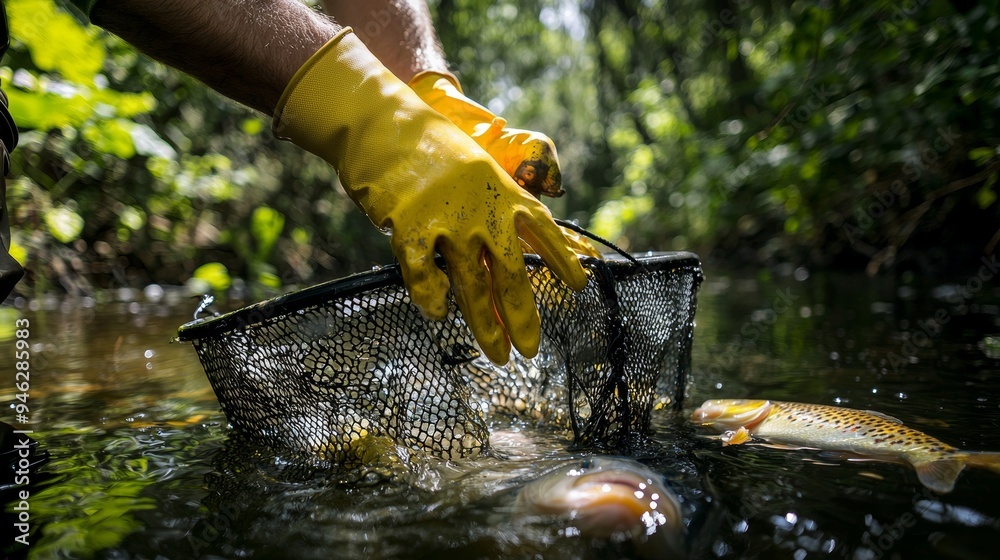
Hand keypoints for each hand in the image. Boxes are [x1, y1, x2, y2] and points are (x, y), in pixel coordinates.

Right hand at [274, 28, 588, 363]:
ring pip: (472, 285)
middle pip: (510, 273)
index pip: (543, 230)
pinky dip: (431, 296)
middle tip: (531, 349)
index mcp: (503, 192)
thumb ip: (497, 203)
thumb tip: (518, 241)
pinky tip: (438, 314)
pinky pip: (425, 274)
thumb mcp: (479, 167)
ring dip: (485, 325)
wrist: (384, 124)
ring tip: (497, 354)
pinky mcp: (411, 226)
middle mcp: (483, 210)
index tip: (579, 286)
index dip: (562, 259)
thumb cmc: (430, 148)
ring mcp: (448, 220)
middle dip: (522, 316)